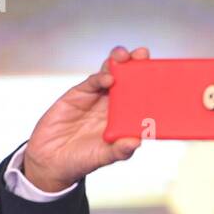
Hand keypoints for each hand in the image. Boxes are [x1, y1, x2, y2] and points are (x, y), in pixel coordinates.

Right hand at [22, 45, 148, 190]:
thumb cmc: (82, 159)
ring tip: (125, 56)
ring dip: (119, 63)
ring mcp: (97, 97)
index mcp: (125, 118)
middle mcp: (114, 105)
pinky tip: (108, 78)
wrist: (51, 159)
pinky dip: (100, 77)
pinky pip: (92, 81)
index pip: (142, 97)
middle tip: (143, 54)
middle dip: (137, 64)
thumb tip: (136, 142)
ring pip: (112, 74)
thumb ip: (119, 150)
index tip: (161, 74)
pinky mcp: (80, 93)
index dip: (151, 84)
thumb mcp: (103, 157)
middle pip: (129, 79)